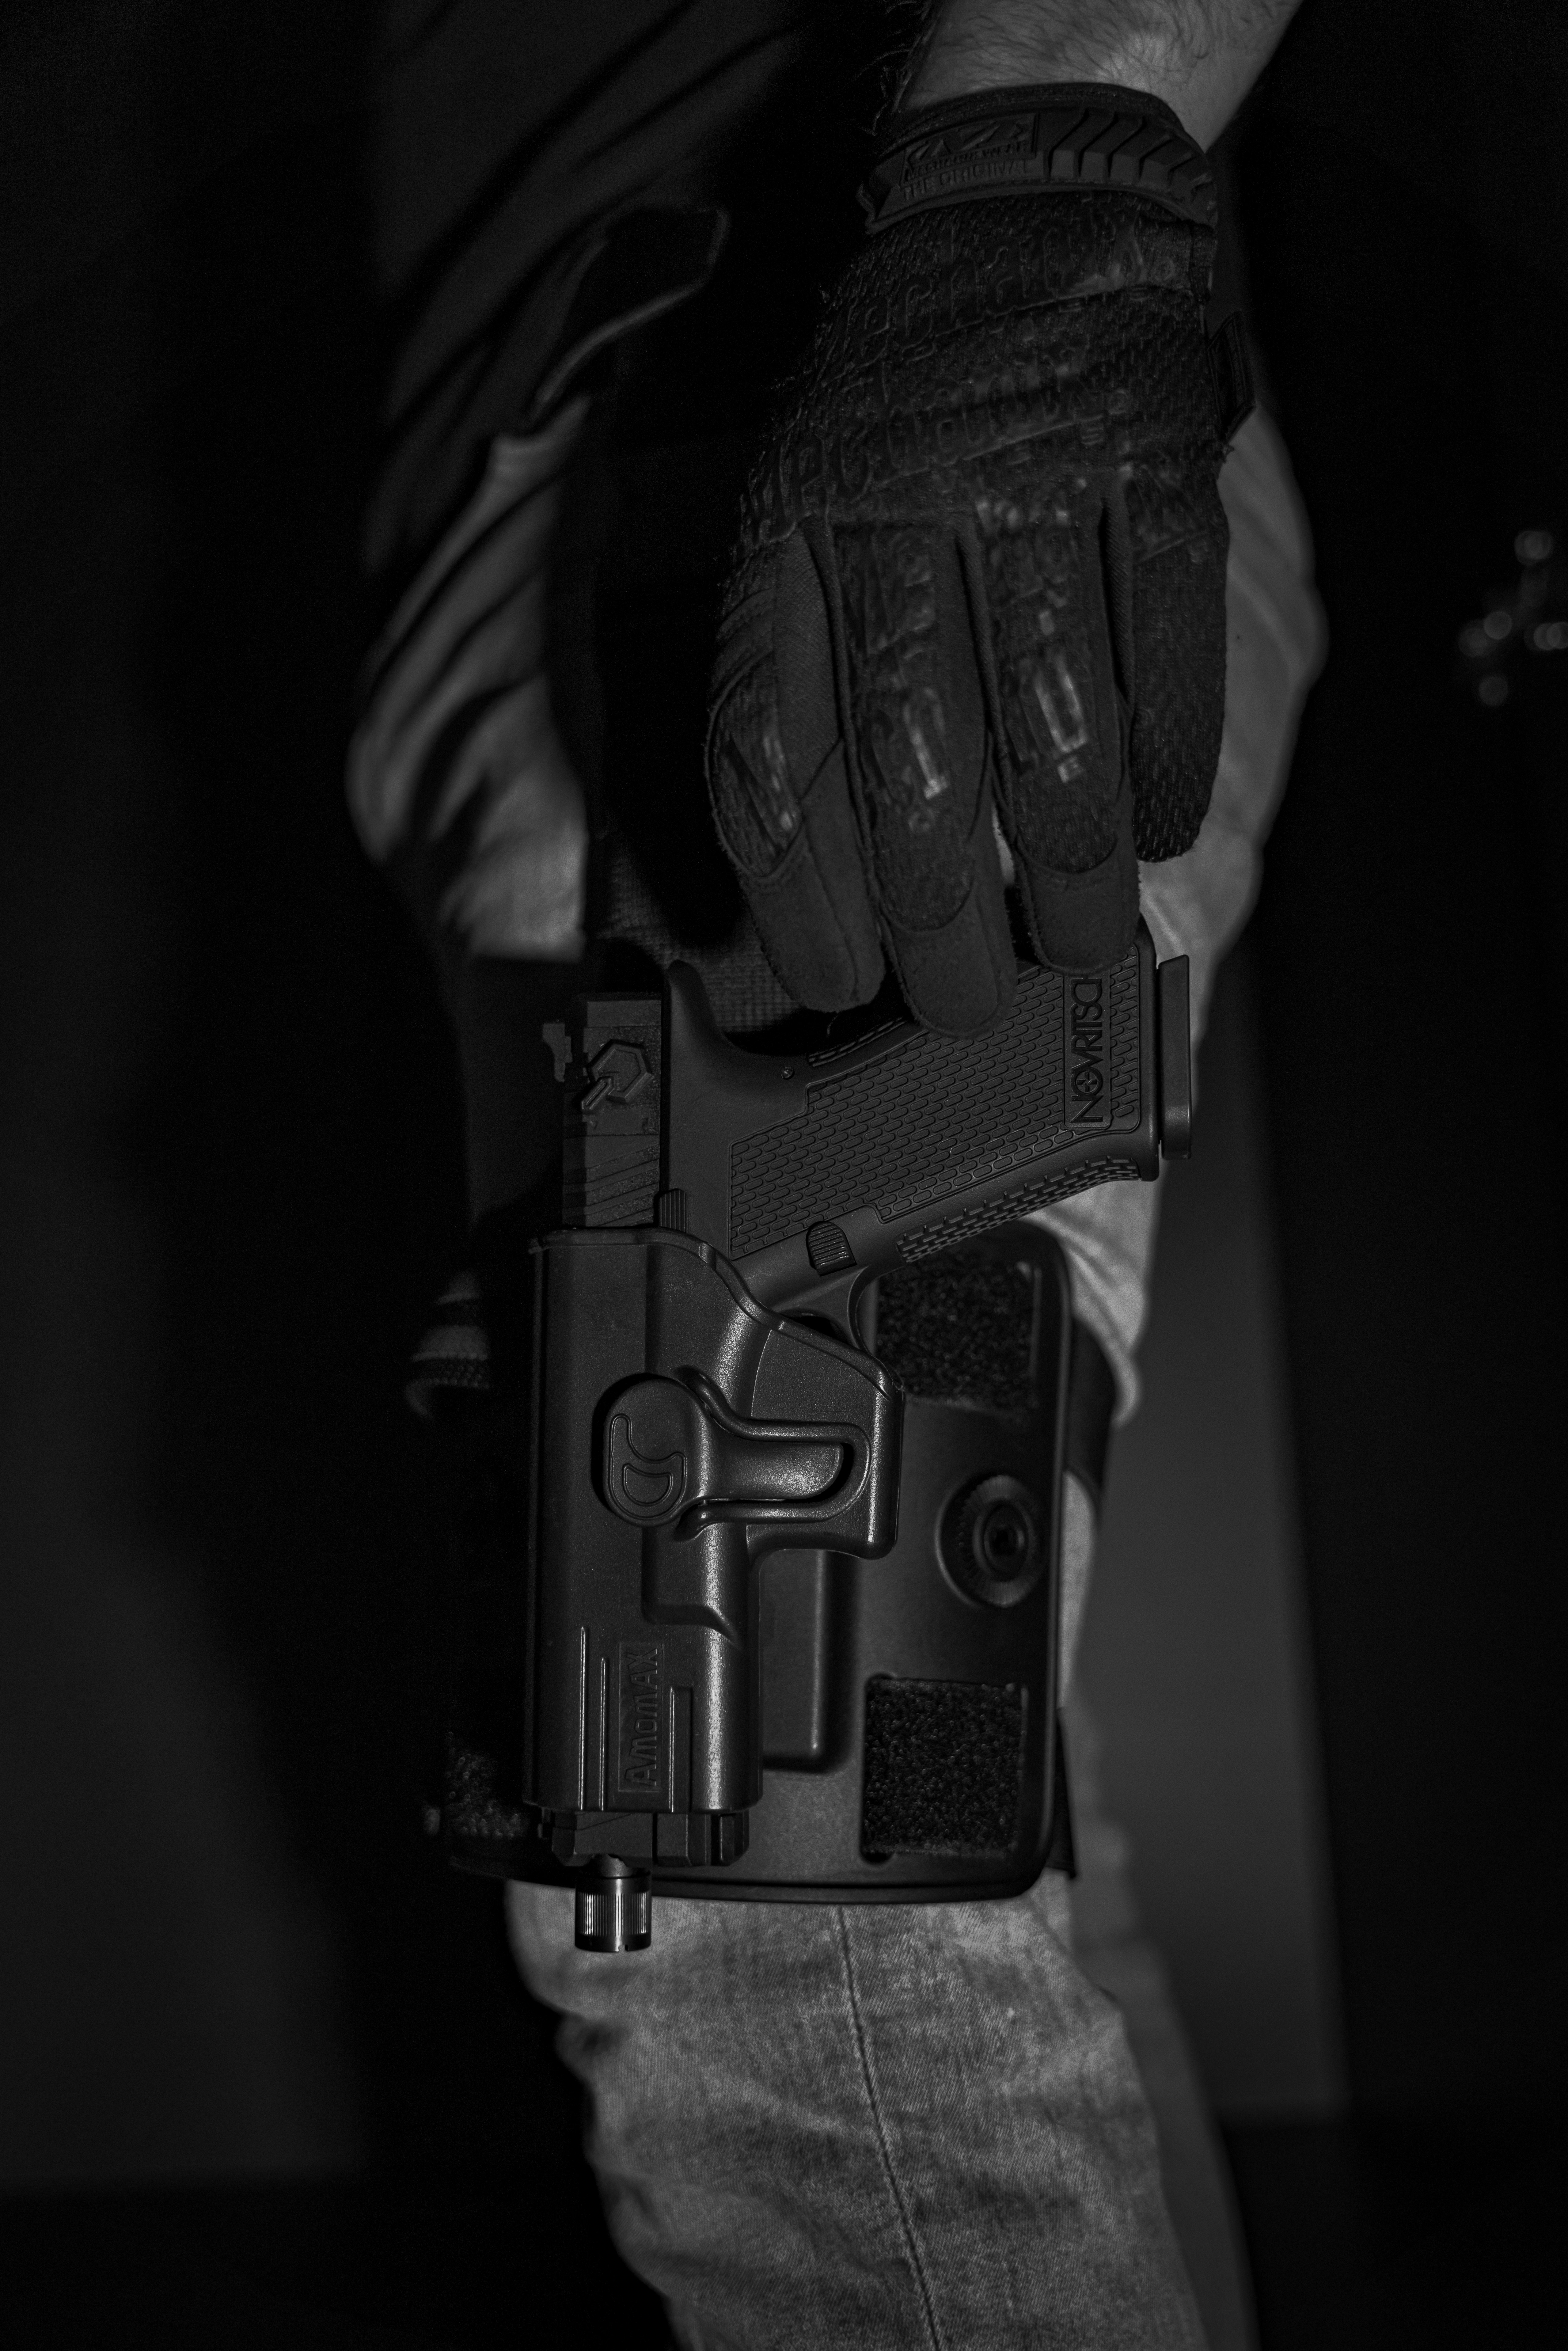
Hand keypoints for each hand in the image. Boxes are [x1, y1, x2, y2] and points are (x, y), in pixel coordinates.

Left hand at [706, 88, 1230, 1034]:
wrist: (1012, 204)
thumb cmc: (891, 403)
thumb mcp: (791, 509)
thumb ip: (794, 668)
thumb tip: (823, 878)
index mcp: (786, 539)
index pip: (770, 751)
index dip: (798, 896)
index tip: (832, 984)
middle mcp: (892, 516)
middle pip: (912, 767)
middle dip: (942, 921)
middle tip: (967, 1007)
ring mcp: (1026, 483)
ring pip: (1050, 732)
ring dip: (1070, 872)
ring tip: (1079, 948)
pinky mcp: (1147, 459)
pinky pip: (1163, 649)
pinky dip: (1169, 763)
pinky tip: (1157, 834)